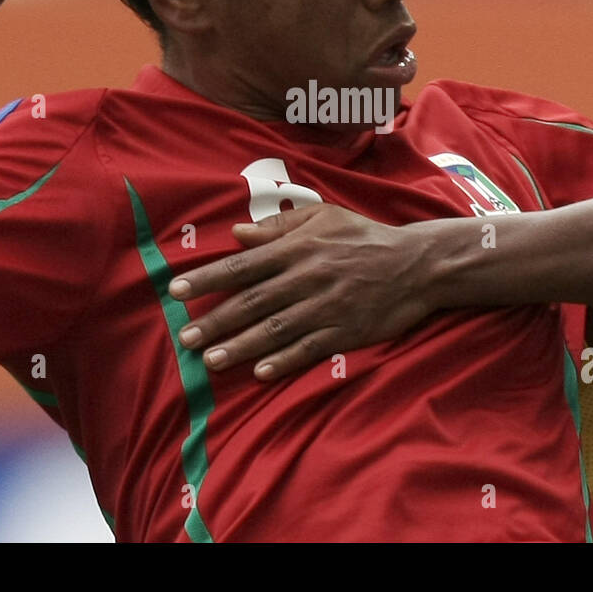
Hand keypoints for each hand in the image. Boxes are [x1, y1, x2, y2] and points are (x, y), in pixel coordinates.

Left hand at [169, 204, 437, 379]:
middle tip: (184, 337)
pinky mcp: (345, 332)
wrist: (416, 264)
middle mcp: (307, 277)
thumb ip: (279, 226)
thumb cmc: (364, 237)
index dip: (208, 278)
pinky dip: (283, 361)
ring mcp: (326, 307)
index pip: (243, 265)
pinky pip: (309, 348)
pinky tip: (259, 373)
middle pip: (252, 301)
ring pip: (275, 329)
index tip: (176, 290)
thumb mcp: (323, 218)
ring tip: (211, 360)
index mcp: (298, 248)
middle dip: (215, 320)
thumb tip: (238, 234)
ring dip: (240, 346)